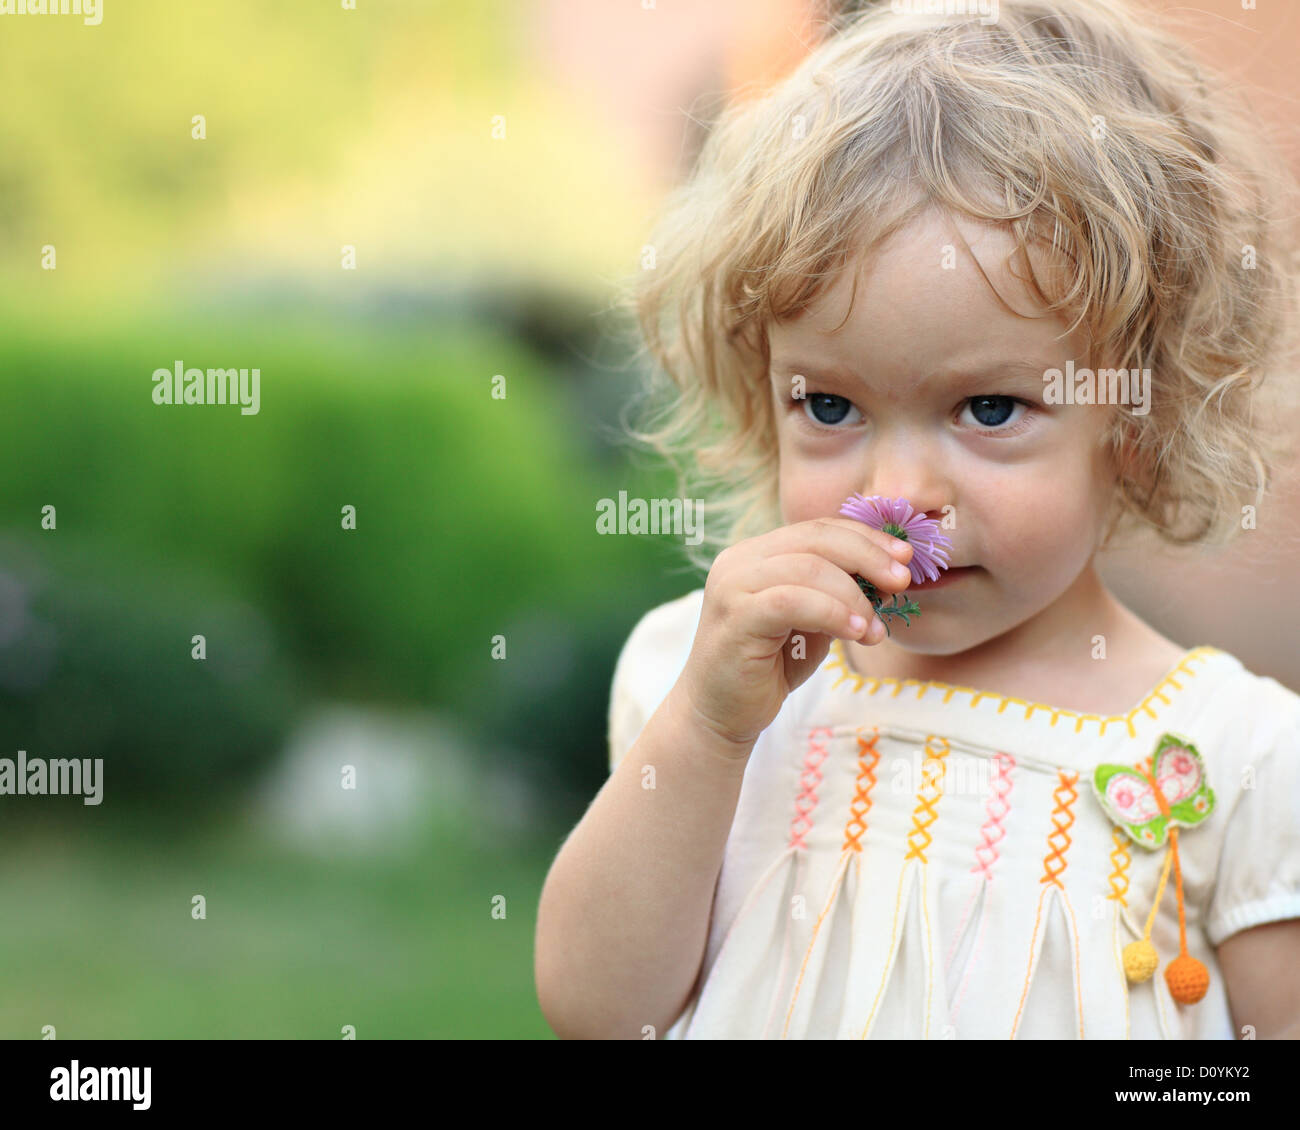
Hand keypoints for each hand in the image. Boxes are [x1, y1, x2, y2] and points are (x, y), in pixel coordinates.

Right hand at [673, 517, 914, 753]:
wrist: (722, 713)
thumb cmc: (770, 667)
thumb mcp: (813, 620)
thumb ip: (839, 591)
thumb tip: (890, 571)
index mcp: (757, 553)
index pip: (818, 528)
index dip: (865, 537)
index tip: (904, 558)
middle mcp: (739, 560)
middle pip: (815, 538)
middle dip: (867, 556)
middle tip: (902, 581)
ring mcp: (732, 586)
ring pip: (808, 568)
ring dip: (854, 596)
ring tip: (876, 630)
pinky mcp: (735, 617)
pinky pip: (793, 601)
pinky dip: (832, 613)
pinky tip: (856, 634)